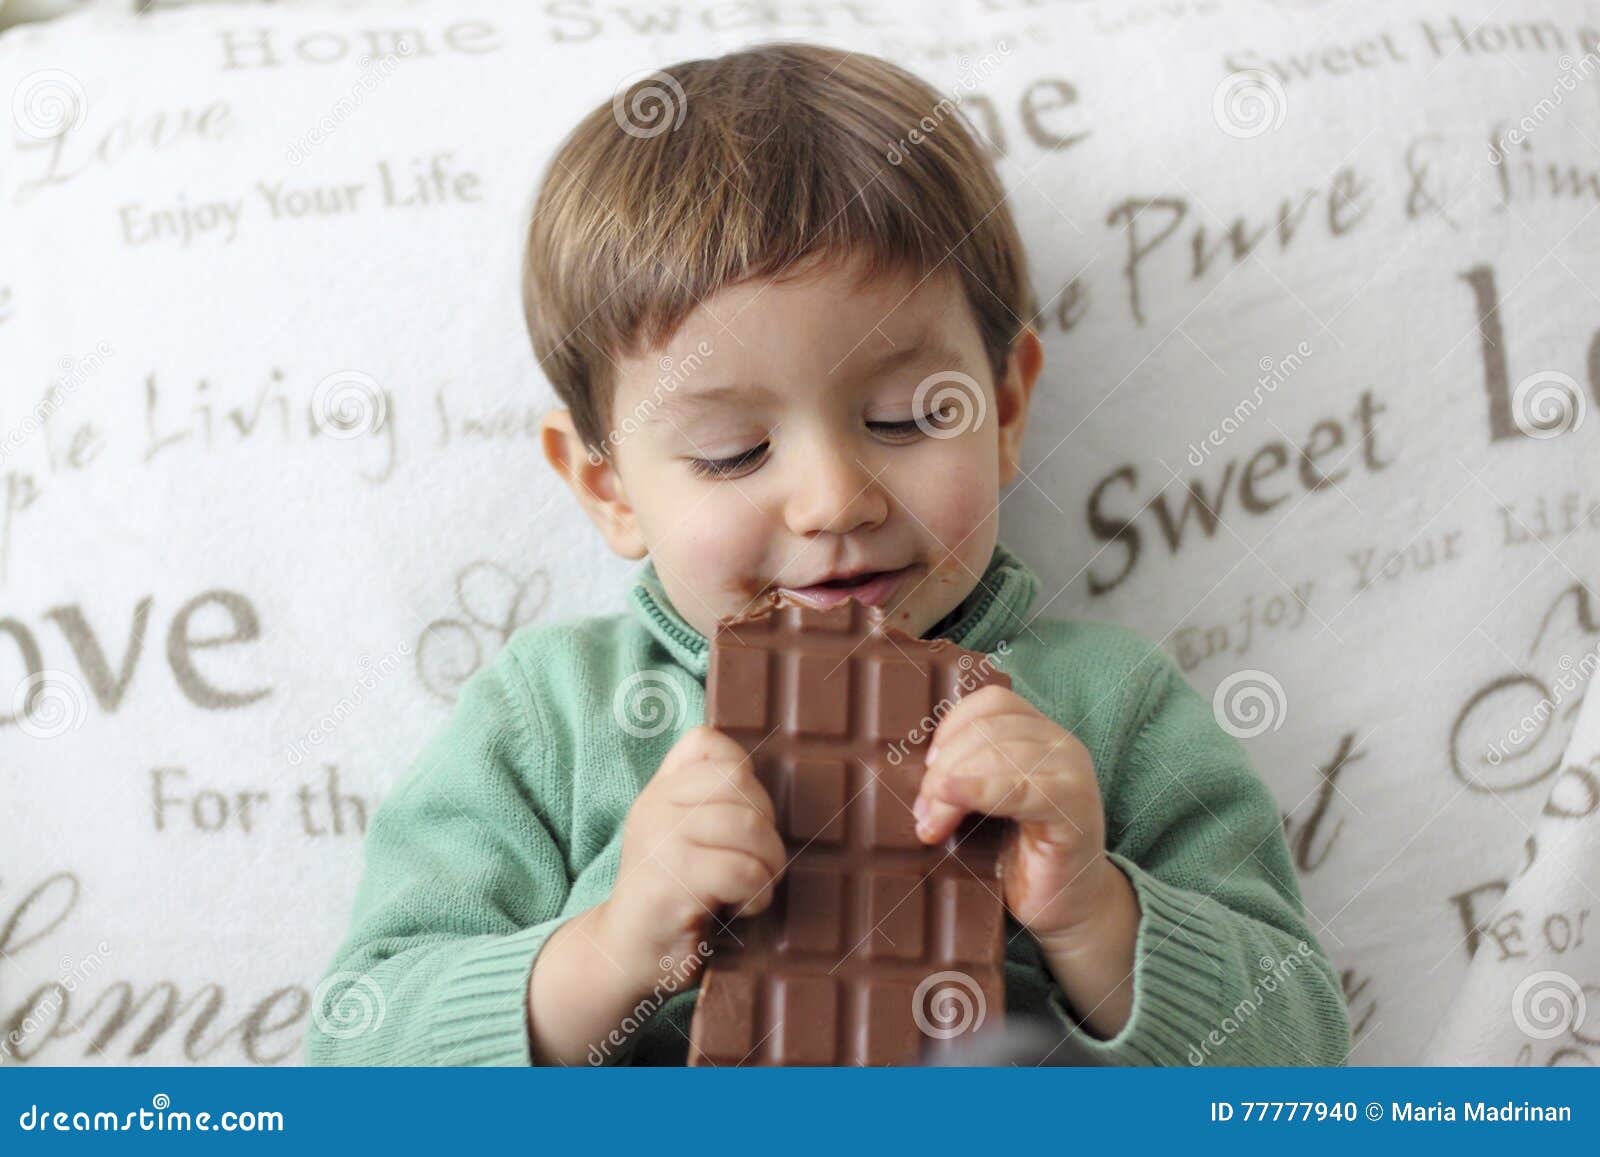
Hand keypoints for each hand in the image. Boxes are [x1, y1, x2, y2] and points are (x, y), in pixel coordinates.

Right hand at [598, 725, 786, 991]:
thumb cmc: (671, 895)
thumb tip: (757, 776)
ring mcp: (660, 840)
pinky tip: (741, 908)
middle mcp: (655, 805)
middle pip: (740, 784)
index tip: (743, 820)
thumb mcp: (680, 834)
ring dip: (769, 863)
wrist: (625, 954)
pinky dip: (756, 892)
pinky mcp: (671, 881)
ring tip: (755, 887)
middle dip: (767, 828)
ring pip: (748, 825)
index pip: (708, 744)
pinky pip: (742, 870)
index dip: (743, 777)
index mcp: (660, 790)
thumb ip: (705, 799)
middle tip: (759, 865)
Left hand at [913, 685, 1115, 943]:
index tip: (928, 765)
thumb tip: (911, 767)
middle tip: (922, 811)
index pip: (991, 704)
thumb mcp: (984, 804)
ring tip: (933, 826)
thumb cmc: (1018, 855)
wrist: (1064, 907)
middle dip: (944, 767)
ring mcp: (1071, 774)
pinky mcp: (1073, 809)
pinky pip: (1020, 788)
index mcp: (1040, 734)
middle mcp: (1061, 745)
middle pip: (988, 731)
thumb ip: (963, 772)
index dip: (952, 727)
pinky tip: (950, 802)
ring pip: (998, 755)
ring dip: (951, 788)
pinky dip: (979, 789)